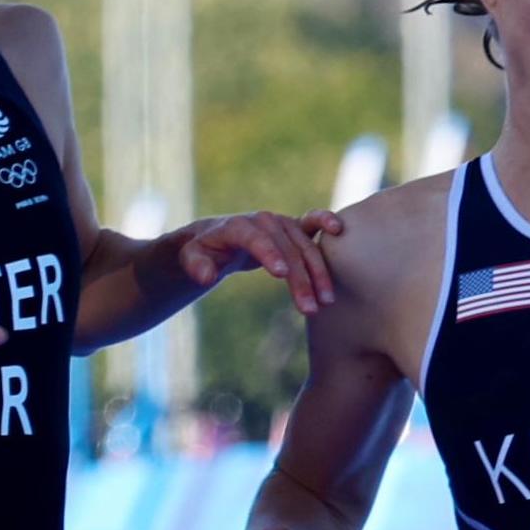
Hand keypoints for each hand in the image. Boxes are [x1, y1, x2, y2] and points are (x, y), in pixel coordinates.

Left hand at [173, 211, 343, 313]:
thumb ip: (196, 266)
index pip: (255, 239)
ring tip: (326, 301)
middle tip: (310, 309)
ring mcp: (281, 222)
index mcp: (237, 226)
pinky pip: (313, 222)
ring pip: (304, 247)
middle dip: (300, 279)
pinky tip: (339, 230)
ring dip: (318, 273)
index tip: (282, 275)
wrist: (217, 236)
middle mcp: (263, 220)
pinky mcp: (294, 227)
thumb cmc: (203, 250)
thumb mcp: (191, 258)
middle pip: (286, 250)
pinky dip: (326, 222)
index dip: (268, 253)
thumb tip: (206, 277)